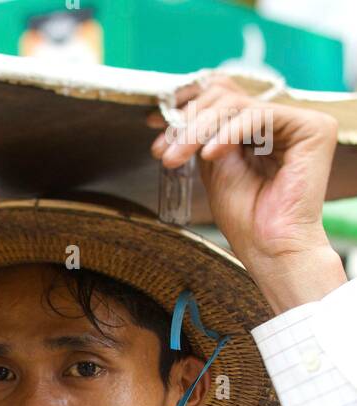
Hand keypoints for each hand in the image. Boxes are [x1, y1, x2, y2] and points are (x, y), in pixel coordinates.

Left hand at [147, 76, 346, 313]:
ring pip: (237, 103)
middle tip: (165, 149)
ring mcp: (298, 122)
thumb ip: (204, 135)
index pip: (222, 95)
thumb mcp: (213, 167)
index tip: (154, 122)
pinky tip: (210, 154)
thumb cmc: (246, 219)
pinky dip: (228, 132)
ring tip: (176, 156)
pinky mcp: (312, 129)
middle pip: (226, 95)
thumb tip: (177, 111)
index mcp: (261, 127)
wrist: (269, 250)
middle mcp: (282, 120)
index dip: (187, 104)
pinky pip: (259, 115)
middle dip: (188, 121)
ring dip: (198, 129)